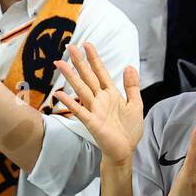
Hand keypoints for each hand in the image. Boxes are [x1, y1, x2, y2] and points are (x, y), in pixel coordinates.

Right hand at [53, 43, 142, 166]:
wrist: (126, 151)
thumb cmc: (129, 130)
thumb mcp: (136, 105)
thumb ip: (131, 86)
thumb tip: (130, 66)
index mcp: (111, 94)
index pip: (100, 72)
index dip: (94, 59)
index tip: (87, 44)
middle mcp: (100, 100)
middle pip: (88, 77)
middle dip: (79, 62)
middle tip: (69, 47)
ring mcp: (94, 110)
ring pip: (81, 89)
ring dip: (70, 77)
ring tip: (59, 63)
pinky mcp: (92, 123)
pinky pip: (79, 111)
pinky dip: (70, 102)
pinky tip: (60, 93)